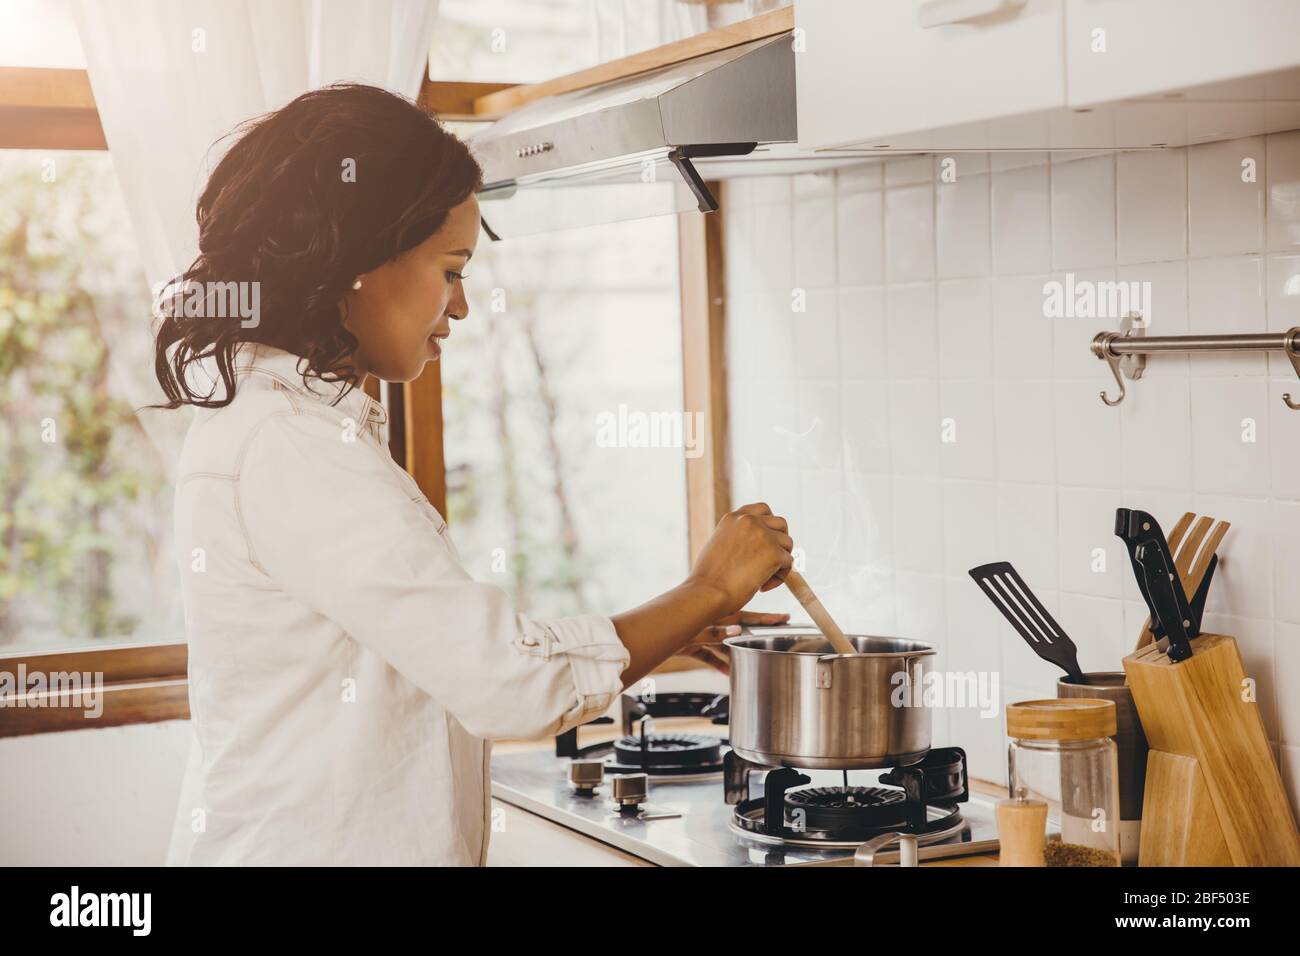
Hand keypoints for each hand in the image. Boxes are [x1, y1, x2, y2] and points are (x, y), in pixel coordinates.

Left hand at [677, 609, 790, 674]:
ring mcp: (702, 634)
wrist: (645, 639)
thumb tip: (738, 630)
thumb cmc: (670, 630)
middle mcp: (711, 622)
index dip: (767, 619)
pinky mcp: (692, 645)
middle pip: (740, 630)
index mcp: (715, 615)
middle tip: (775, 638)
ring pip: (725, 645)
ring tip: (753, 661)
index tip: (785, 618)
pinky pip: (709, 656)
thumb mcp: (695, 632)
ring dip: (736, 654)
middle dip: (756, 636)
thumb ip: (716, 632)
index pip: (747, 616)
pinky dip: (717, 663)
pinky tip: (726, 673)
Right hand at [686, 502, 793, 617]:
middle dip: (780, 541)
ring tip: (764, 578)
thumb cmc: (708, 578)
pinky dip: (780, 577)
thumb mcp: (719, 545)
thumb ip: (738, 538)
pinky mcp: (774, 553)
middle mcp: (749, 521)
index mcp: (733, 518)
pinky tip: (762, 587)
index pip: (763, 509)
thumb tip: (759, 546)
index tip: (768, 539)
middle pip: (781, 523)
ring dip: (781, 561)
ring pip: (787, 543)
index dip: (770, 525)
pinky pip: (788, 563)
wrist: (707, 593)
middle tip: (772, 560)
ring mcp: (763, 535)